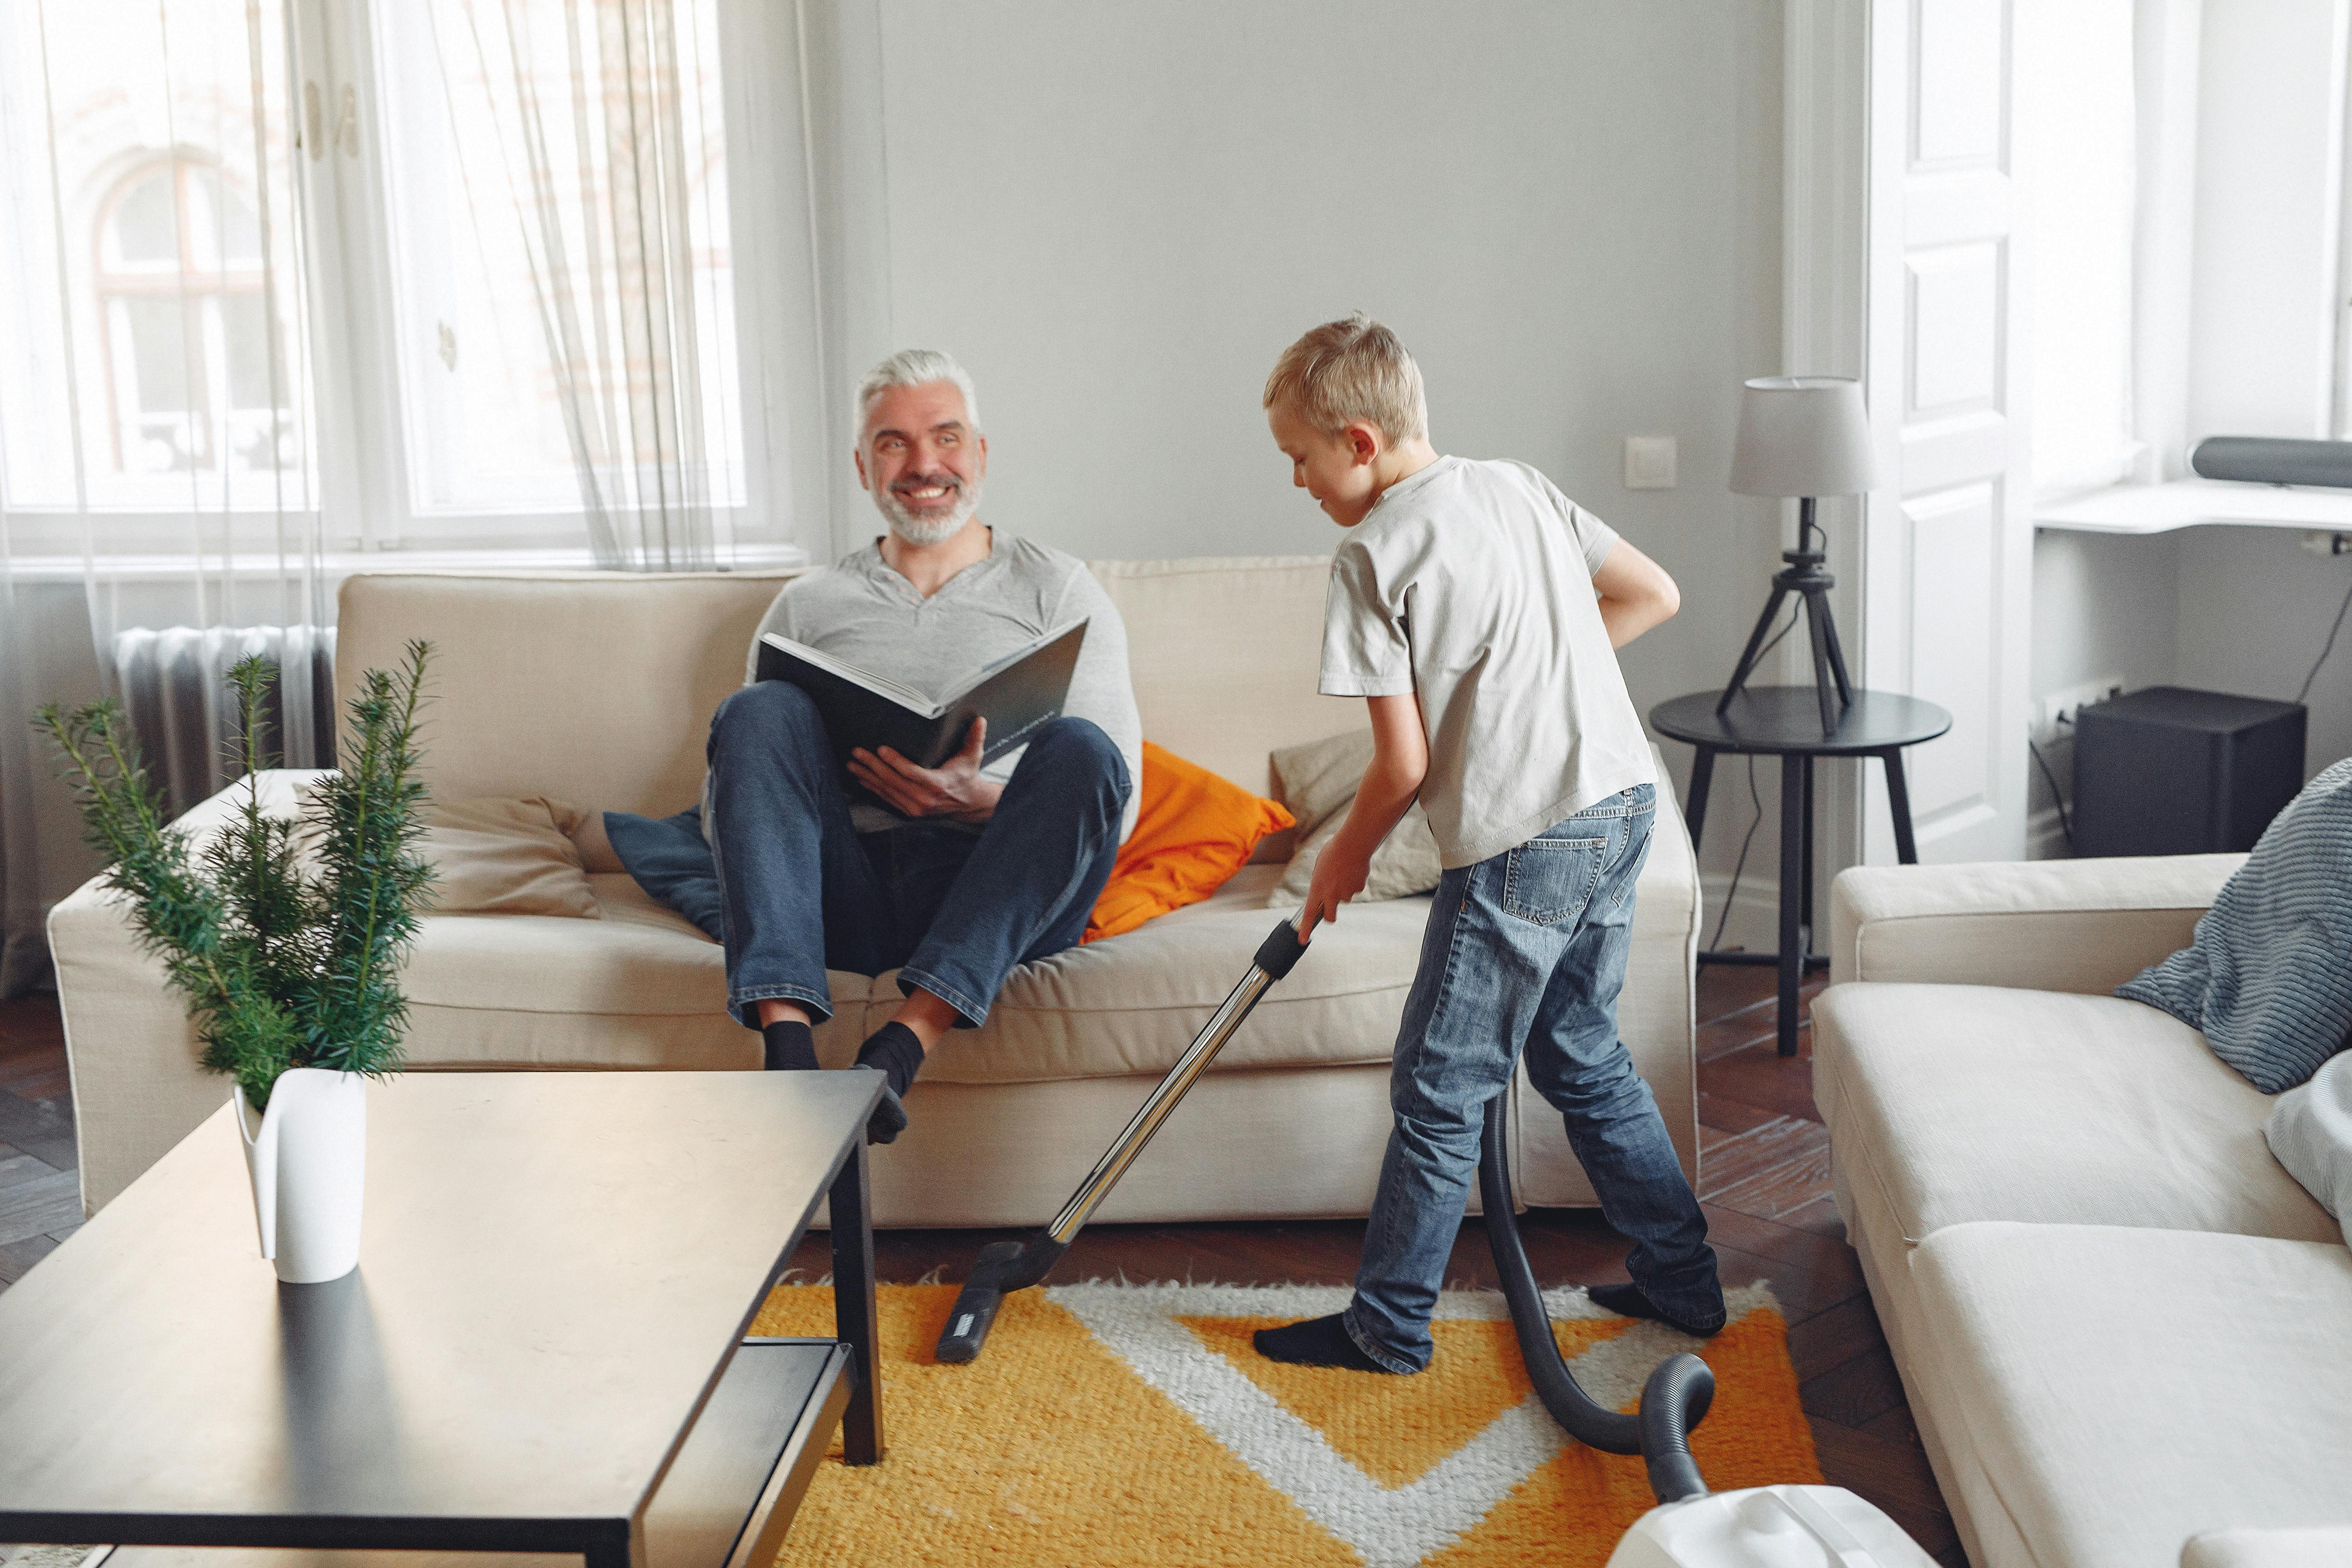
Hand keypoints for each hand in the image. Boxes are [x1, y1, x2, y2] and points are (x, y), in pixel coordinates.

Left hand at [848, 718, 1002, 823]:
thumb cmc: (966, 776)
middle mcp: (924, 799)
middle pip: (893, 781)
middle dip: (873, 765)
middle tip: (858, 751)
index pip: (913, 773)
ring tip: (852, 763)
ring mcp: (915, 807)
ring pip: (886, 790)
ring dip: (868, 776)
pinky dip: (873, 787)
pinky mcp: (909, 811)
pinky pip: (887, 798)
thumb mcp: (972, 757)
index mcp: (938, 785)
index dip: (896, 761)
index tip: (881, 749)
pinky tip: (861, 777)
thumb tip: (980, 719)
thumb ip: (975, 738)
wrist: (967, 803)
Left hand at [1299, 835, 1371, 940]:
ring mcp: (1346, 893)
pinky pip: (1355, 889)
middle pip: (1330, 916)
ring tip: (1343, 872)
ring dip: (1344, 890)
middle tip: (1331, 908)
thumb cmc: (1333, 851)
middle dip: (1330, 916)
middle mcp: (1331, 894)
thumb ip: (1320, 883)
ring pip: (1344, 898)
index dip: (1305, 928)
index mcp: (1317, 888)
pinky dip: (1354, 882)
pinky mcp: (1358, 889)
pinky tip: (1353, 870)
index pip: (1309, 913)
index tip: (1302, 940)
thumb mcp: (1320, 867)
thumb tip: (1325, 892)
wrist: (1353, 843)